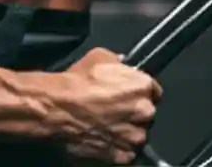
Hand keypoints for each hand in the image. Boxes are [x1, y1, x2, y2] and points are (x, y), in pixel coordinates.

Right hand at [49, 48, 161, 164]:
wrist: (58, 109)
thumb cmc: (77, 83)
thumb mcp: (98, 57)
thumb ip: (117, 60)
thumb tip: (121, 62)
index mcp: (142, 87)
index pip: (153, 90)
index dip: (138, 92)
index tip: (128, 94)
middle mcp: (145, 112)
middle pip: (146, 114)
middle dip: (133, 112)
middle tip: (113, 109)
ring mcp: (135, 137)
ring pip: (137, 135)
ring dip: (126, 131)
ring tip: (105, 125)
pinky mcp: (123, 155)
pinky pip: (126, 152)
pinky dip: (116, 147)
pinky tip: (102, 137)